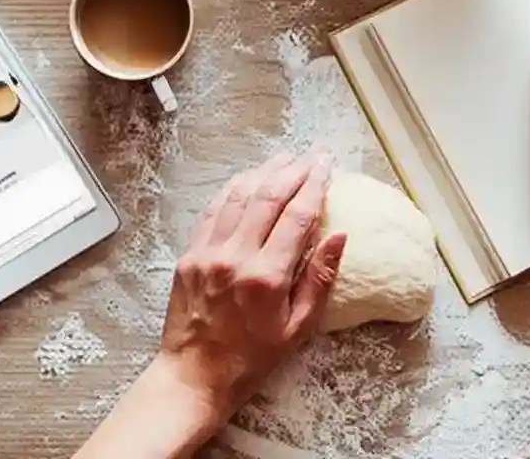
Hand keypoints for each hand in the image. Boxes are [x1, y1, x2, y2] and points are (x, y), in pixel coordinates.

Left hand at [154, 151, 346, 422]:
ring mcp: (207, 253)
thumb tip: (340, 235)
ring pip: (237, 195)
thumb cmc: (252, 359)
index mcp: (266, 277)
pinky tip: (248, 179)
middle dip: (293, 169)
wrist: (194, 376)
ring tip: (284, 158)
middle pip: (267, 195)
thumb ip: (319, 278)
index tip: (328, 165)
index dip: (315, 184)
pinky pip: (213, 210)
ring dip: (264, 171)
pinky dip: (233, 189)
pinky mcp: (189, 255)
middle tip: (312, 153)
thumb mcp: (298, 328)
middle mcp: (234, 258)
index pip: (297, 216)